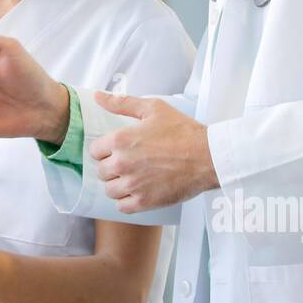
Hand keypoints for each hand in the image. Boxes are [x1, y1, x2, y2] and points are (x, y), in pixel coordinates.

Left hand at [89, 91, 219, 211]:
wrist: (208, 156)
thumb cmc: (183, 131)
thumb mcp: (153, 108)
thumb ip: (121, 103)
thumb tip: (97, 96)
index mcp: (120, 140)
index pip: (94, 151)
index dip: (105, 149)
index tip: (117, 150)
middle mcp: (122, 164)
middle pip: (101, 171)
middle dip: (111, 166)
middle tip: (128, 163)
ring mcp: (133, 185)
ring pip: (109, 190)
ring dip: (118, 184)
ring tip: (132, 177)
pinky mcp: (145, 202)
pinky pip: (122, 207)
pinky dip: (126, 201)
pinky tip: (137, 191)